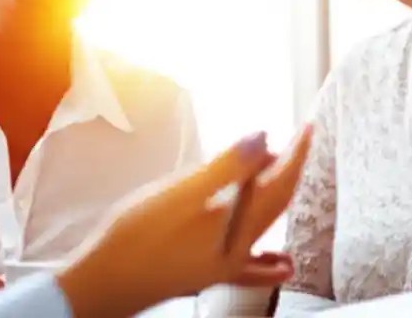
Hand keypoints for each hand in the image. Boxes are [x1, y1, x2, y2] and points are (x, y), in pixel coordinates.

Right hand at [56, 126, 313, 317]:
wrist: (104, 284)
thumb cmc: (136, 238)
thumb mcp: (180, 193)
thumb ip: (226, 167)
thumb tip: (263, 139)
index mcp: (237, 228)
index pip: (279, 184)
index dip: (295, 154)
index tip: (307, 128)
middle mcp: (238, 250)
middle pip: (277, 205)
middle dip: (289, 171)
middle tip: (298, 142)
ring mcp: (223, 264)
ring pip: (265, 227)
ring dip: (278, 200)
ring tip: (285, 179)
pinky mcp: (205, 271)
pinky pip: (251, 262)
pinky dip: (269, 258)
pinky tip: (278, 263)